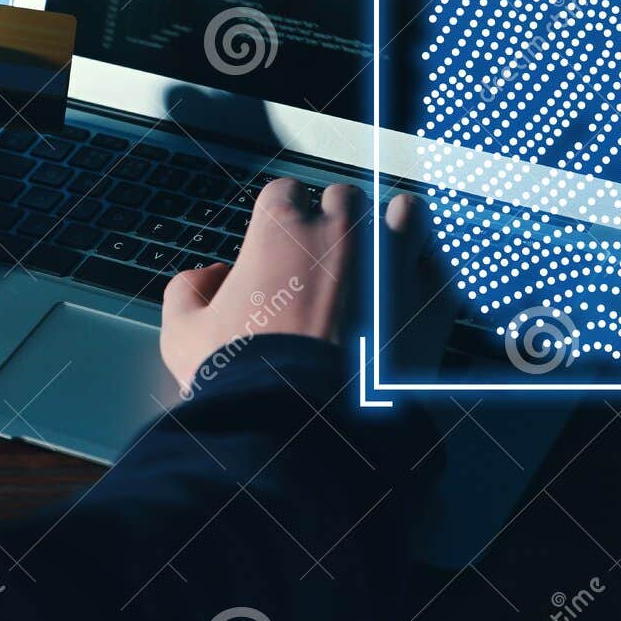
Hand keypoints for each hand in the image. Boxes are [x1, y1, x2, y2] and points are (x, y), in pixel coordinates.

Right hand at [159, 181, 446, 393]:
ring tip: (378, 257)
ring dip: (389, 228)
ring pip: (403, 212)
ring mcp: (394, 258)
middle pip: (343, 200)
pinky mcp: (432, 298)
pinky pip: (436, 262)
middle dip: (333, 224)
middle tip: (324, 262)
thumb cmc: (244, 379)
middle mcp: (342, 229)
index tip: (280, 246)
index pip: (286, 192)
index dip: (281, 219)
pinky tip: (408, 291)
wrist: (305, 428)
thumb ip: (188, 290)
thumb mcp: (184, 334)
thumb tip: (210, 277)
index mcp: (282, 225)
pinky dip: (423, 273)